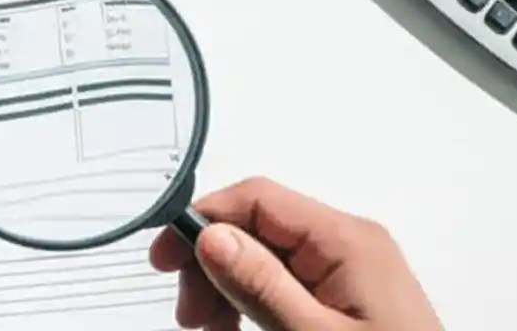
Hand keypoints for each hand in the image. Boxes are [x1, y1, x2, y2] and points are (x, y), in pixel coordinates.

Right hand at [150, 178, 440, 330]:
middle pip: (258, 229)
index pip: (258, 198)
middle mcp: (350, 245)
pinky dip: (256, 307)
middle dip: (213, 266)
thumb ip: (261, 285)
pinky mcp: (349, 301)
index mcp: (346, 240)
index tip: (166, 260)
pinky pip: (289, 287)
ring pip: (267, 261)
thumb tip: (212, 234)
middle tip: (190, 317)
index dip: (204, 220)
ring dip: (229, 291)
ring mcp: (351, 273)